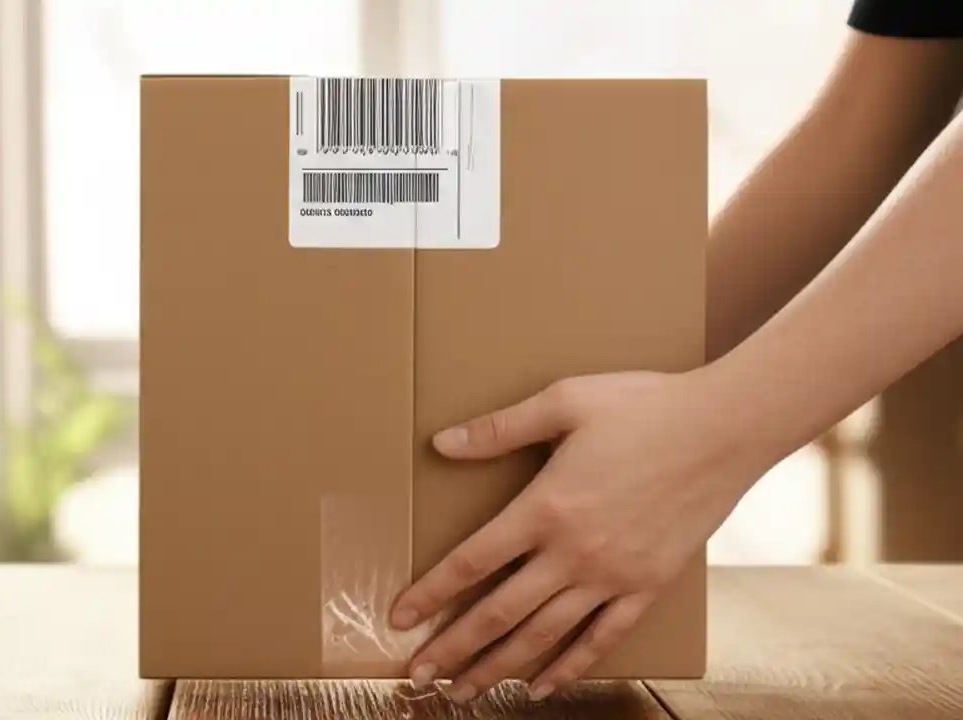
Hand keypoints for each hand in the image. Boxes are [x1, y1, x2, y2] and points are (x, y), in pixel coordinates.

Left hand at [389, 370, 774, 703]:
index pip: (471, 562)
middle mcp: (573, 552)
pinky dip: (571, 666)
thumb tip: (441, 442)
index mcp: (544, 507)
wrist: (726, 429)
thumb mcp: (564, 401)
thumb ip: (499, 428)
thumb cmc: (643, 406)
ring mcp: (612, 575)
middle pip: (499, 613)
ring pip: (544, 636)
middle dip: (454, 648)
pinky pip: (603, 638)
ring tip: (465, 692)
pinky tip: (544, 686)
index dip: (431, 594)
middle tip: (419, 676)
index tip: (400, 617)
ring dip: (500, 666)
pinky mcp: (648, 586)